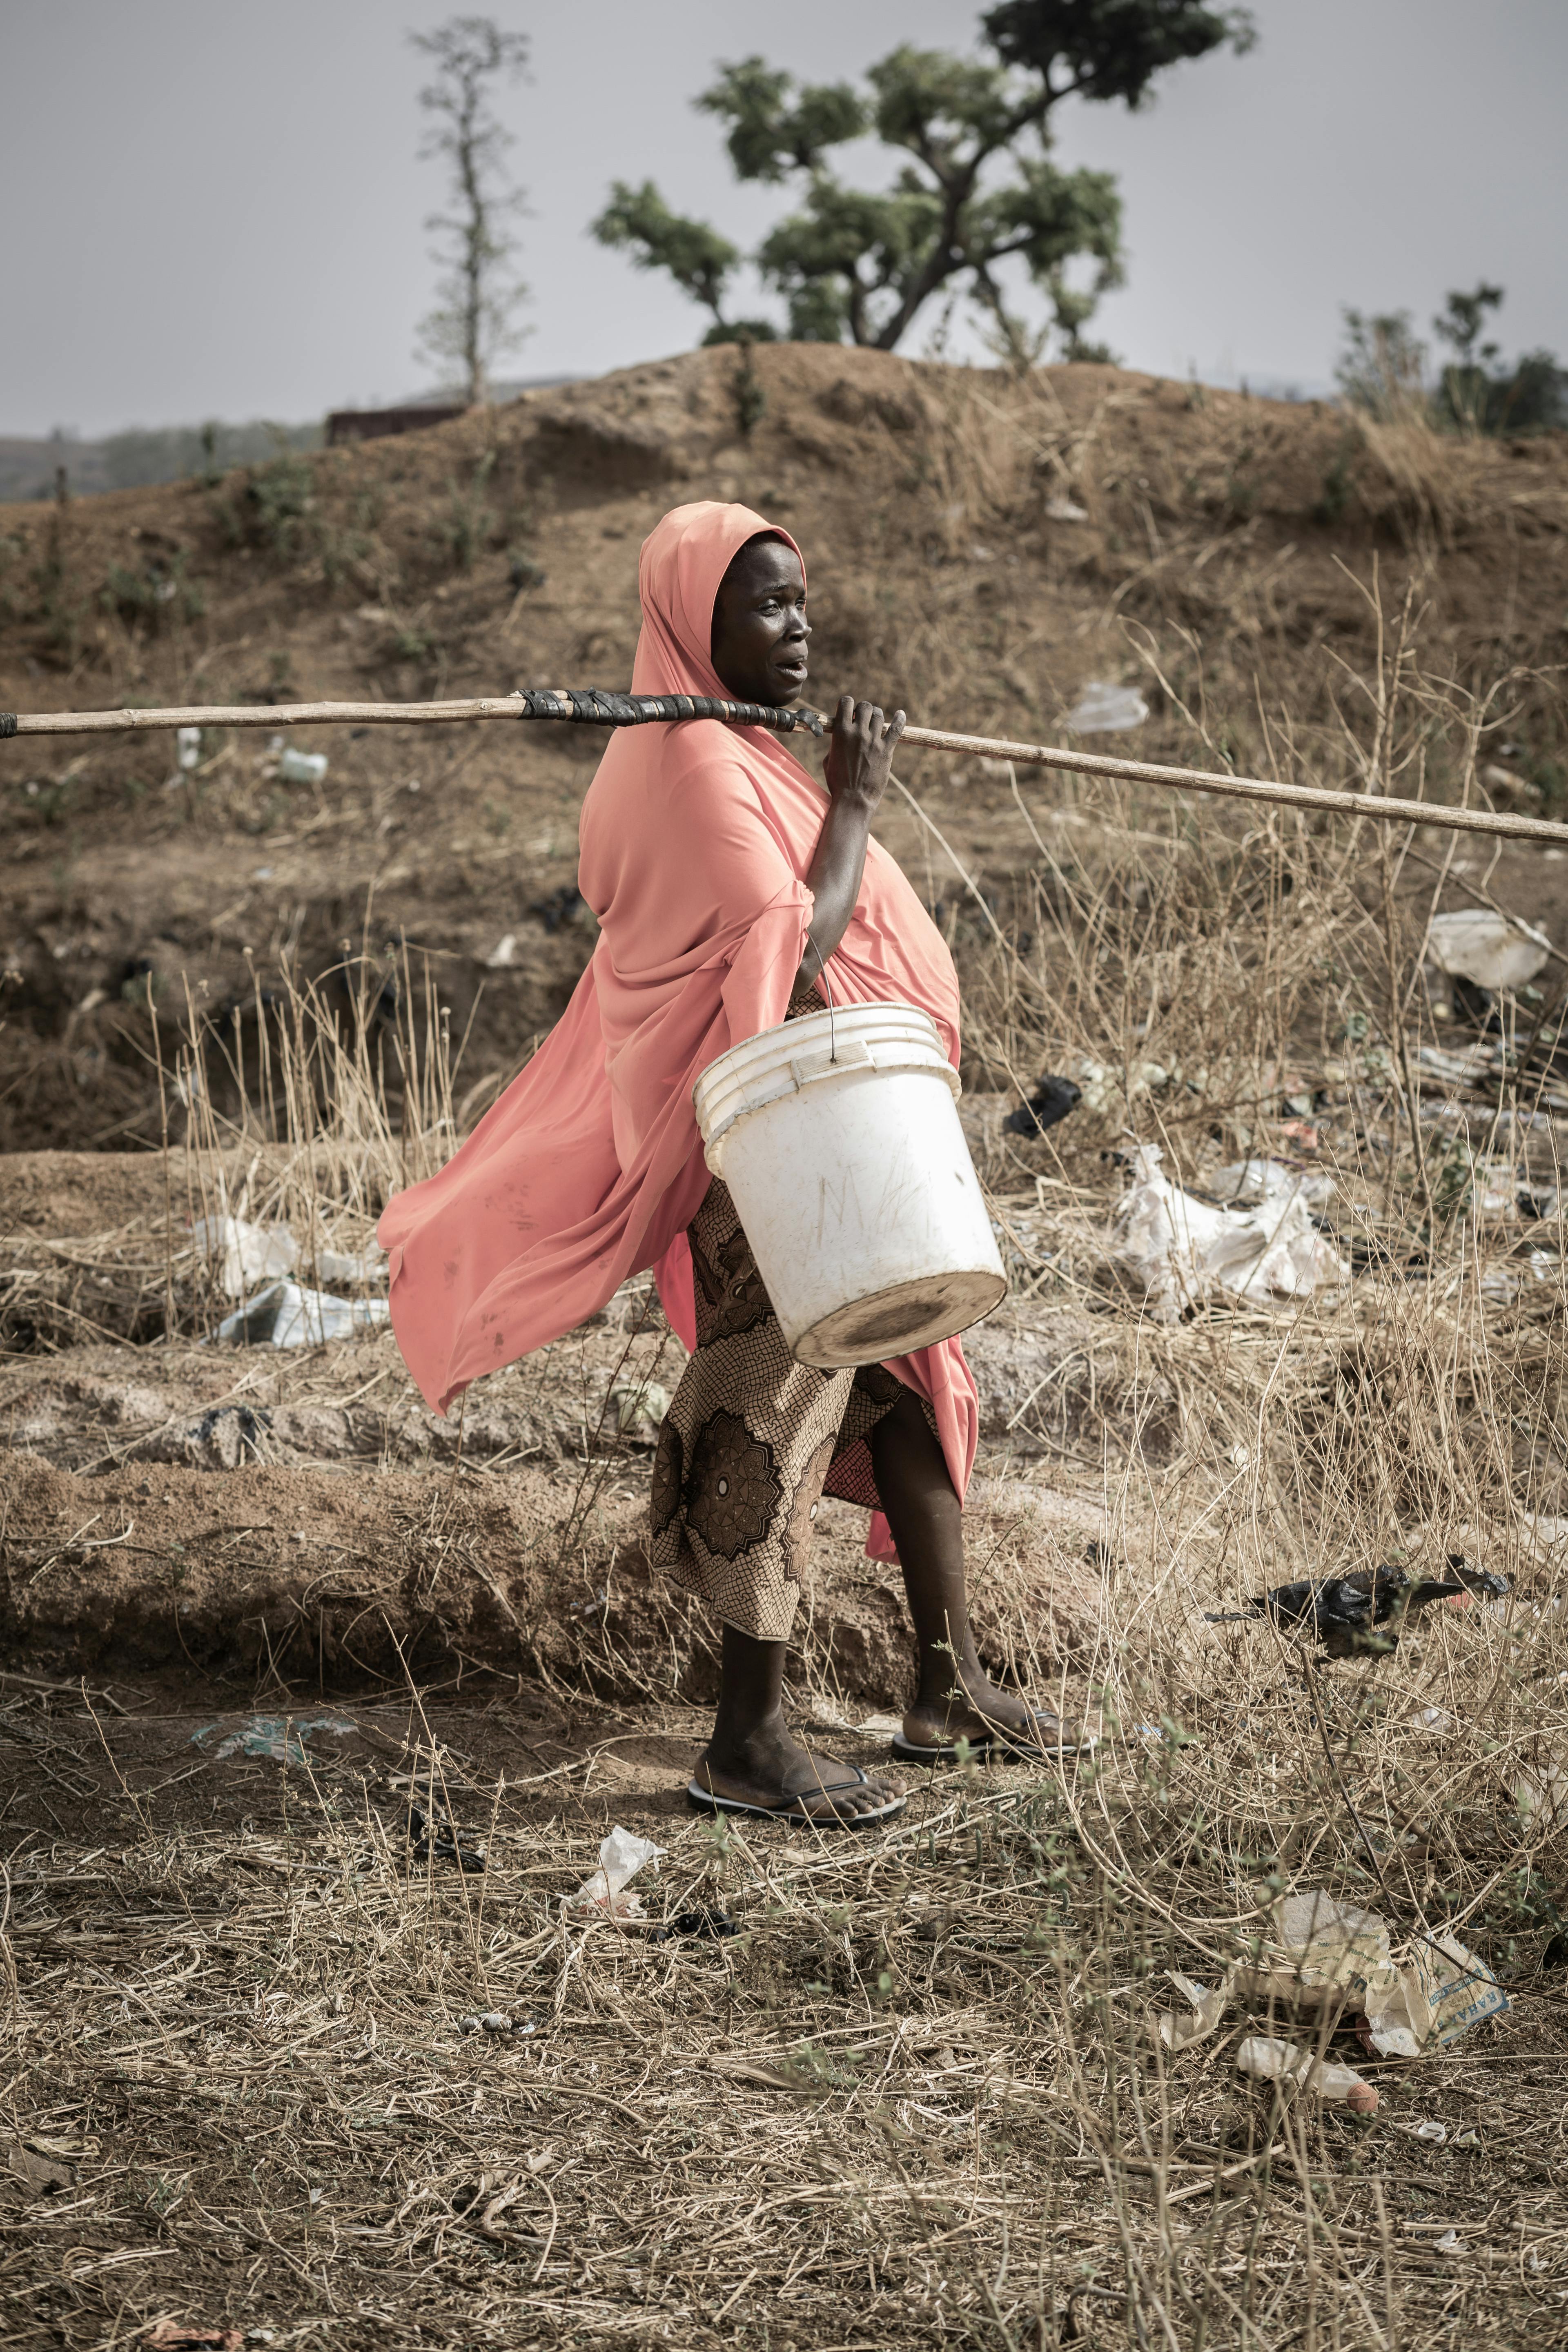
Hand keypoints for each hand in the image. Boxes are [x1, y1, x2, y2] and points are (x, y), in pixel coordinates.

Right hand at [824, 695, 905, 816]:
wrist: (853, 799)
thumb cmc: (837, 782)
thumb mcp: (829, 759)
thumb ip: (836, 742)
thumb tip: (843, 734)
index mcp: (841, 733)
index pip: (846, 702)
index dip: (848, 704)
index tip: (849, 711)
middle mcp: (858, 733)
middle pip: (864, 706)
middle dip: (863, 709)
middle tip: (863, 718)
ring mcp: (873, 741)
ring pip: (878, 715)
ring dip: (876, 715)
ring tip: (875, 722)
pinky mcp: (886, 750)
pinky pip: (896, 729)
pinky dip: (900, 719)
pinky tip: (901, 714)